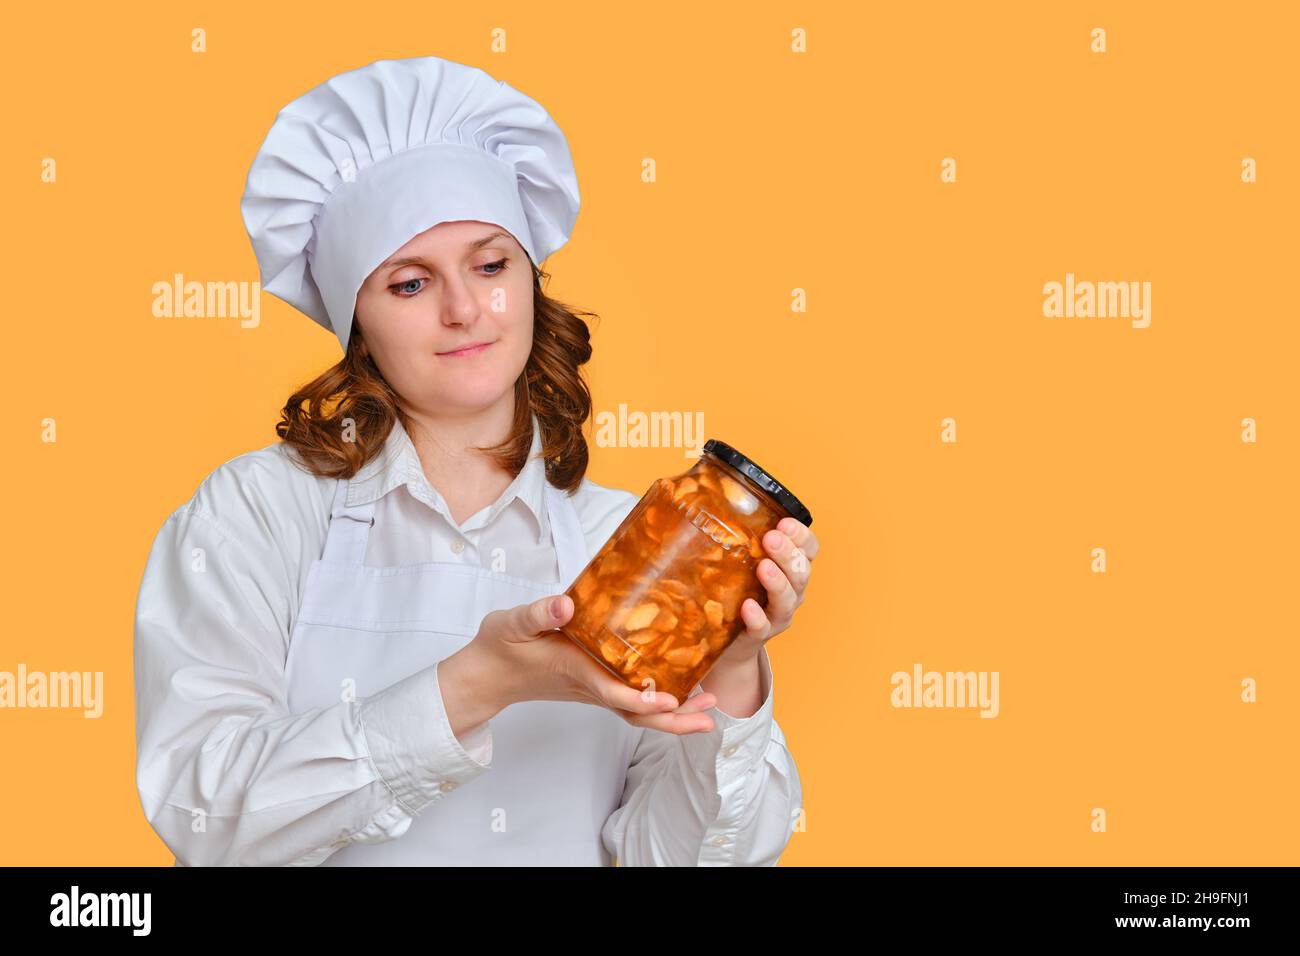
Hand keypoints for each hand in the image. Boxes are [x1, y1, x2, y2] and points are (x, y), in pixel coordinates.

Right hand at [444, 593, 719, 735]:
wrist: (487, 676)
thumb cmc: (500, 647)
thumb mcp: (512, 623)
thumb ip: (538, 613)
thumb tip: (566, 604)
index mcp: (573, 670)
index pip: (612, 691)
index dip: (641, 697)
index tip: (670, 698)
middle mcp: (589, 685)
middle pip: (636, 712)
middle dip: (673, 719)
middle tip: (709, 718)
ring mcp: (593, 689)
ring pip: (637, 711)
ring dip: (673, 714)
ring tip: (709, 707)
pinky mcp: (594, 686)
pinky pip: (631, 701)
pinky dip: (658, 702)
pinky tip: (682, 691)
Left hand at [713, 516, 818, 669]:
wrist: (728, 638)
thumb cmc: (736, 589)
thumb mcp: (741, 560)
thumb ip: (732, 534)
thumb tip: (689, 491)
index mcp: (790, 567)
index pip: (809, 548)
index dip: (801, 535)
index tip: (784, 523)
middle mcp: (791, 590)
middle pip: (802, 570)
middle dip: (788, 553)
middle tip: (770, 538)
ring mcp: (778, 614)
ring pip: (788, 598)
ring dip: (778, 581)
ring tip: (763, 567)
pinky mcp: (760, 634)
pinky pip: (763, 626)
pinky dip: (757, 617)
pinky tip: (747, 607)